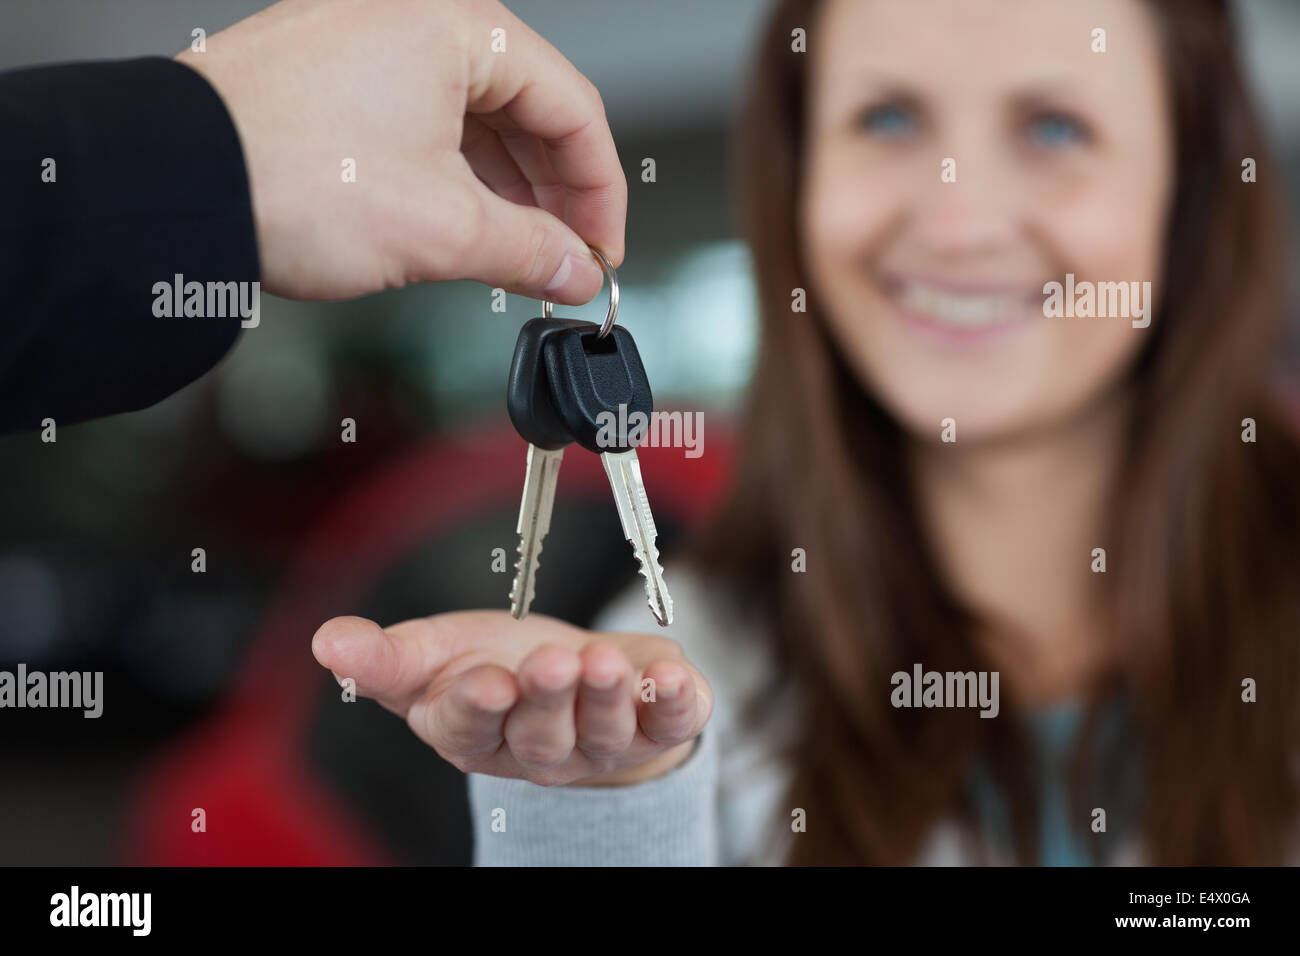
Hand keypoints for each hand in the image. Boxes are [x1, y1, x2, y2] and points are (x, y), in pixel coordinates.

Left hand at [177, 0, 623, 303]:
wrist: (172, 186)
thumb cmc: (286, 177)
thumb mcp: (441, 228)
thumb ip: (530, 251)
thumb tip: (573, 272)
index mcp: (458, 25)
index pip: (574, 108)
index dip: (601, 193)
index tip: (600, 252)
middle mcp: (414, 15)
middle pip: (529, 108)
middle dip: (554, 194)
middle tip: (566, 260)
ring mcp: (368, 39)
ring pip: (475, 117)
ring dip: (507, 190)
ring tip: (517, 255)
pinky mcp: (333, 73)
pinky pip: (424, 120)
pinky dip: (455, 174)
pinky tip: (464, 224)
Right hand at [311, 611, 712, 785]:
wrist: (573, 675)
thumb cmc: (495, 662)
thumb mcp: (433, 652)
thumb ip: (384, 654)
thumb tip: (328, 641)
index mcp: (474, 731)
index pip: (469, 727)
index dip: (478, 705)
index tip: (486, 680)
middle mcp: (539, 748)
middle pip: (541, 735)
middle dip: (548, 700)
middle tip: (553, 663)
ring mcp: (600, 744)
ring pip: (604, 732)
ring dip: (608, 699)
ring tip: (607, 664)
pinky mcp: (655, 727)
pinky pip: (670, 725)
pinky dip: (677, 703)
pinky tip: (674, 675)